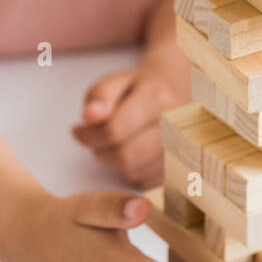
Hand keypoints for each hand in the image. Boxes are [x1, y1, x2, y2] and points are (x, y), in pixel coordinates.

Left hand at [73, 47, 192, 187]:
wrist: (178, 88)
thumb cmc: (141, 86)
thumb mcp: (116, 80)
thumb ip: (100, 96)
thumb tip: (89, 116)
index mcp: (158, 98)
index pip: (115, 130)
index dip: (90, 135)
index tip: (78, 130)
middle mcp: (177, 125)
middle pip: (125, 156)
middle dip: (101, 151)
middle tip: (96, 138)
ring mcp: (184, 149)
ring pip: (134, 172)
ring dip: (115, 162)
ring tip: (116, 142)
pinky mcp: (182, 167)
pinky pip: (145, 181)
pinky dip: (132, 170)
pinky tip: (134, 151)